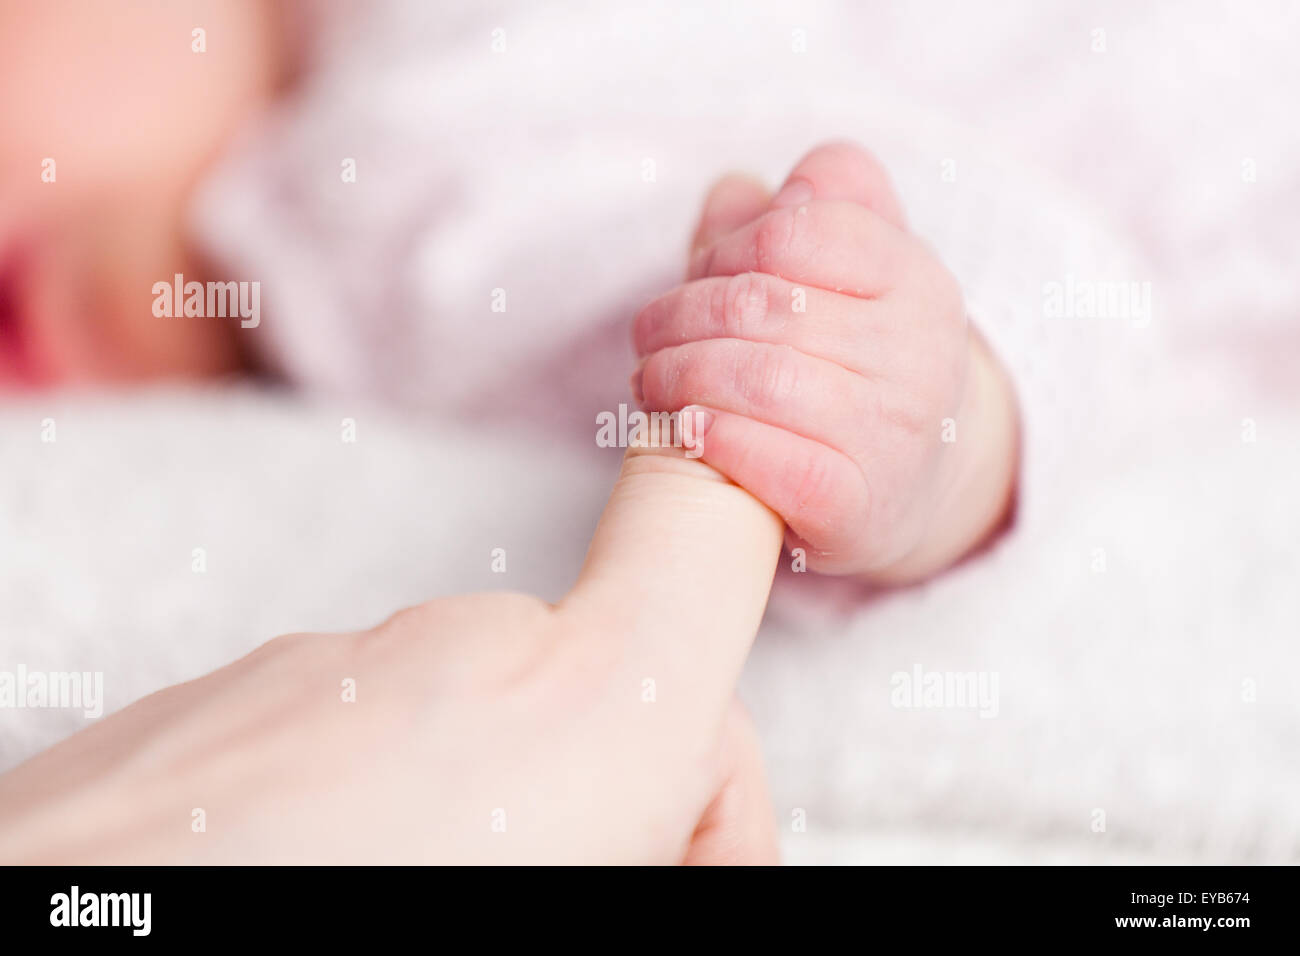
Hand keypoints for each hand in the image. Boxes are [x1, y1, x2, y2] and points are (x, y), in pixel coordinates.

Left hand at [0, 444, 783, 863]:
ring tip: (422, 896)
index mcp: (576, 715)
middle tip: (583, 891)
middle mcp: (451, 653)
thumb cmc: (324, 910)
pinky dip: (370, 809)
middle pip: (607, 688)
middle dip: (622, 806)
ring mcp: (321, 668)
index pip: (707, 529)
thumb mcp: (584, 881)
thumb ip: (665, 827)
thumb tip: (675, 816)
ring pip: (471, 719)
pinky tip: (325, 884)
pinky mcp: (220, 702)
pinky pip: (353, 731)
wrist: (39, 932)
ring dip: (486, 816)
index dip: (744, 520)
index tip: (750, 561)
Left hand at [633, 142, 1018, 581]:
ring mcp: (893, 433)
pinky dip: (713, 438)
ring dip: (678, 377)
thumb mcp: (848, 279)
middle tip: (649, 339)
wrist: (913, 488)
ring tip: (651, 384)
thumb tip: (732, 192)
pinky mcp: (858, 506)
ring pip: (759, 380)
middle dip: (680, 317)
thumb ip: (793, 220)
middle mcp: (918, 352)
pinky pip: (771, 461)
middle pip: (762, 304)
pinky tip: (687, 430)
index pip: (794, 231)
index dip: (722, 252)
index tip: (699, 278)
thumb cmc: (856, 367)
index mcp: (915, 278)